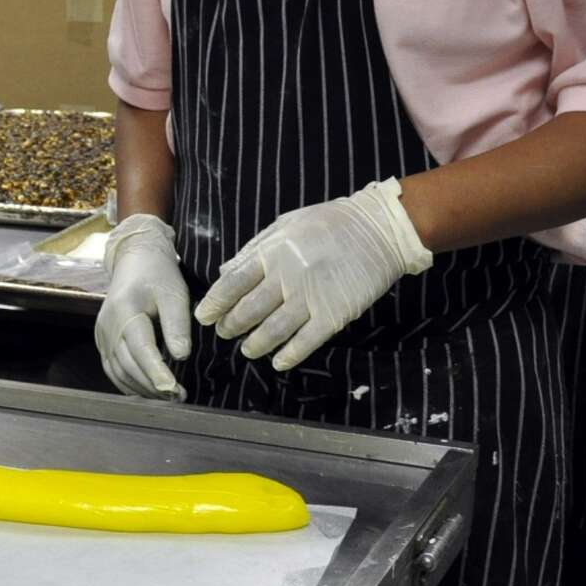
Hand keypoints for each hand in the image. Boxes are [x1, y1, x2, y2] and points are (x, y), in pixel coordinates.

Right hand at [95, 214, 194, 399]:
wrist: (134, 260)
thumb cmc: (158, 275)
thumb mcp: (175, 293)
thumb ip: (177, 324)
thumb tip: (181, 356)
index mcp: (126, 310)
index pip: (140, 349)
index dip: (156, 372)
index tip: (173, 390)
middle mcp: (108, 326)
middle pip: (128, 365)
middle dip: (152, 386)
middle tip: (178, 398)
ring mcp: (102, 334)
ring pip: (118, 371)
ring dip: (141, 388)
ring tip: (167, 398)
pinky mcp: (102, 340)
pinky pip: (112, 369)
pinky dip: (128, 383)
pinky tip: (146, 390)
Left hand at [196, 180, 433, 371]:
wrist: (381, 229)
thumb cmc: (329, 223)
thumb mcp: (285, 225)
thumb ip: (254, 250)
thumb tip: (225, 272)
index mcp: (273, 252)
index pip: (233, 283)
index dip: (215, 303)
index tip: (204, 316)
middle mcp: (288, 276)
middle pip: (249, 310)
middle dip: (231, 325)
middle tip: (224, 332)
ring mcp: (312, 297)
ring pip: (274, 330)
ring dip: (256, 344)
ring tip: (247, 349)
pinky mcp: (335, 313)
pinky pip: (307, 341)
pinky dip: (289, 355)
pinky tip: (278, 361)